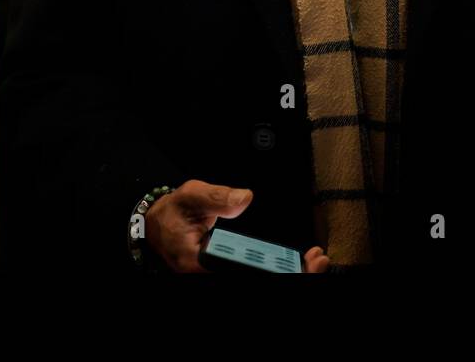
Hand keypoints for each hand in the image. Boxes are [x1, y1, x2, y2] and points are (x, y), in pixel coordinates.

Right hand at [144, 179, 329, 271]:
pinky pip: (253, 274)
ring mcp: (218, 274)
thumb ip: (217, 196)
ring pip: (255, 279)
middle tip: (316, 262)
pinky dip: (277, 270)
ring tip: (314, 262)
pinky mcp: (226, 270)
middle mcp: (209, 274)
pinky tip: (298, 263)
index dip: (268, 271)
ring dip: (286, 273)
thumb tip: (245, 198)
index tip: (294, 264)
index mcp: (198, 262)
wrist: (158, 224)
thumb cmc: (173, 212)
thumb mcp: (191, 195)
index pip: (237, 272)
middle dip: (288, 275)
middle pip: (253, 280)